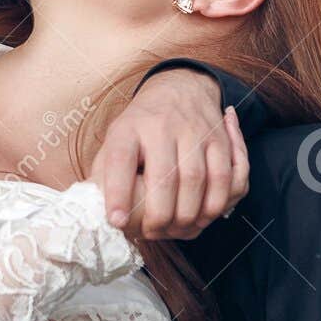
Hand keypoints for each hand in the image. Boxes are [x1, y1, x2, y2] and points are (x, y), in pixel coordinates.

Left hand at [89, 69, 249, 240]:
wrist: (180, 88)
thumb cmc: (140, 127)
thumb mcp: (115, 140)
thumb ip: (104, 173)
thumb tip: (92, 210)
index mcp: (128, 128)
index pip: (120, 159)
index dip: (118, 192)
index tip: (117, 221)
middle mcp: (162, 126)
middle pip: (165, 177)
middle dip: (160, 215)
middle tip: (153, 232)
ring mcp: (194, 130)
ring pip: (198, 180)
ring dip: (189, 215)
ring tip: (177, 229)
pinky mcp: (220, 139)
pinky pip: (227, 177)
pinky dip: (217, 203)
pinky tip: (205, 215)